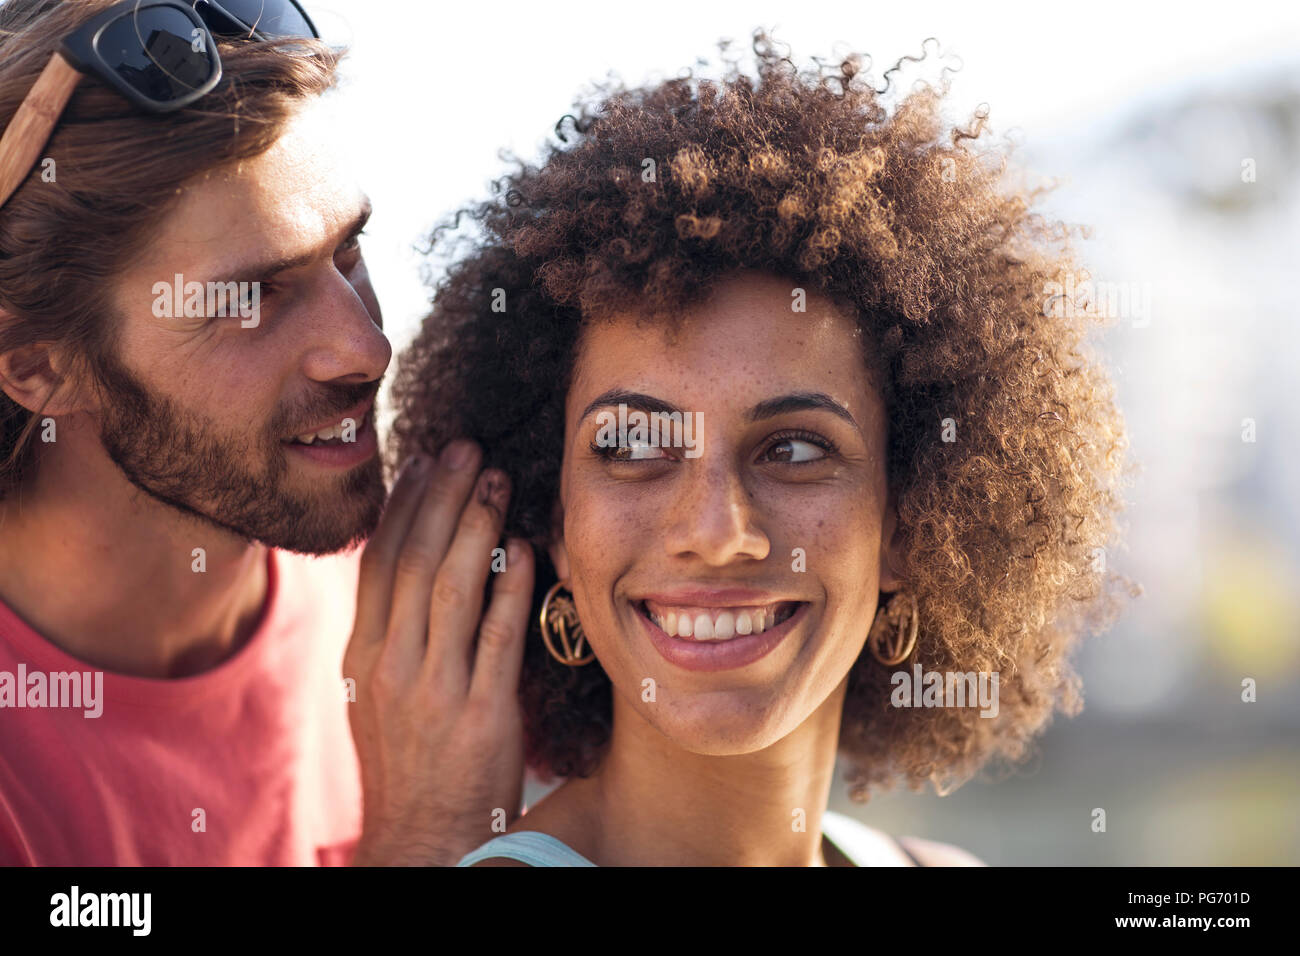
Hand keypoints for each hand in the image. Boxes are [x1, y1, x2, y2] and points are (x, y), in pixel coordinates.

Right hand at [344, 440, 532, 865]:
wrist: (421, 836)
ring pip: (452, 588)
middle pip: (415, 561)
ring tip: (496, 481)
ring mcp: (435, 690)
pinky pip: (498, 637)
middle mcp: (391, 666)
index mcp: (363, 656)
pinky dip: (512, 588)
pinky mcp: (482, 714)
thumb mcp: (378, 694)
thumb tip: (412, 565)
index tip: (424, 462)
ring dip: (477, 527)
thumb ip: (392, 633)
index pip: (380, 562)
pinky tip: (528, 550)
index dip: (403, 506)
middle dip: (441, 497)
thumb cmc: (409, 761)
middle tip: (466, 449)